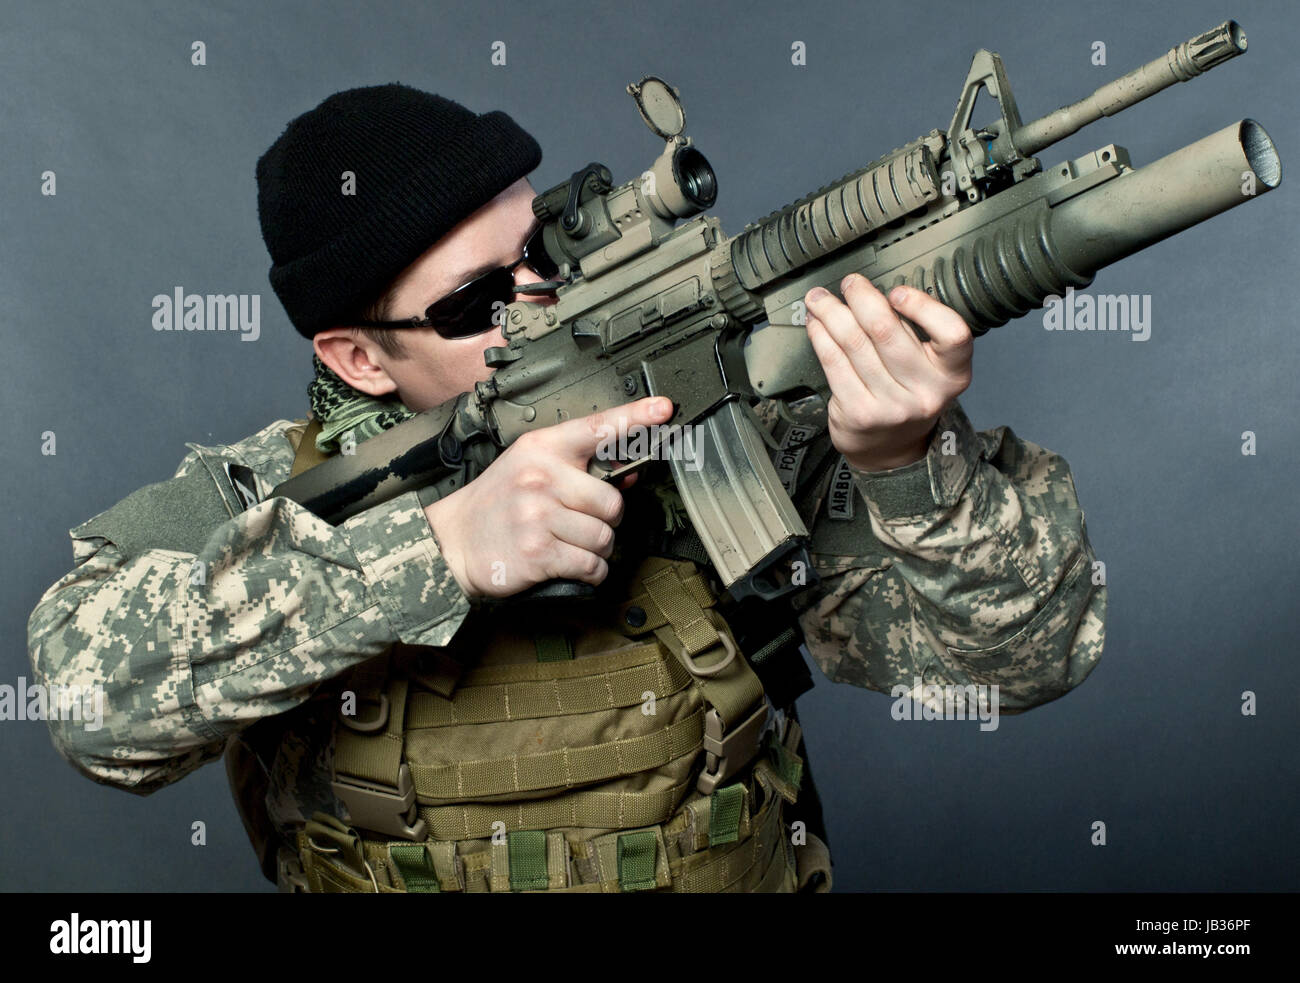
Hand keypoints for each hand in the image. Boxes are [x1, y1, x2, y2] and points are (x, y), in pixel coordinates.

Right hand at [422, 396, 673, 598]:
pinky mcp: (539, 552)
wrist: (453, 541)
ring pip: (605, 537)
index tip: (663, 409)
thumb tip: (629, 471)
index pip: (597, 427)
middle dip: (606, 520)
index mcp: (541, 448)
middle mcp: (541, 477)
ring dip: (597, 549)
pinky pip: (592, 564)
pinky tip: (570, 565)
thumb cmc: (497, 504)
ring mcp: (539, 515)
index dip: (635, 417)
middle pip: (613, 501)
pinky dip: (590, 572)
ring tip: (570, 544)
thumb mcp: (529, 469)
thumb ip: (576, 467)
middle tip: (581, 522)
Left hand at [804, 275, 972, 471]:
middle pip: (887, 332)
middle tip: (849, 283)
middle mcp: (925, 392)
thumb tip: (872, 294)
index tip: (897, 292)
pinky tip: (816, 324)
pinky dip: (821, 337)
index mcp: (952, 375)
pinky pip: (834, 363)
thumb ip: (910, 334)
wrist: (889, 448)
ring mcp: (891, 406)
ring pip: (854, 344)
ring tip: (820, 299)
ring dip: (831, 313)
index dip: (923, 307)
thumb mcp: (926, 369)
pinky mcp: (859, 412)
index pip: (953, 334)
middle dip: (861, 298)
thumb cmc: (906, 395)